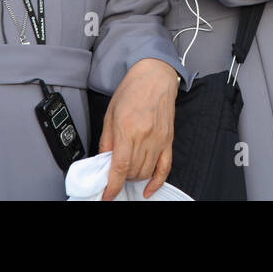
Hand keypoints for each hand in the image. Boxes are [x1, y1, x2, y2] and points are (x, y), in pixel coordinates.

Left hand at [97, 58, 178, 199]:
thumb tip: (103, 161)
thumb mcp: (110, 113)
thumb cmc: (132, 90)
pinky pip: (165, 167)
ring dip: (135, 178)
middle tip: (113, 173)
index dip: (112, 186)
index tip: (106, 195)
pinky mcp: (168, 139)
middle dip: (121, 178)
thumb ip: (106, 140)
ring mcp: (159, 139)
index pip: (120, 167)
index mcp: (128, 129)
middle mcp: (145, 136)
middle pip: (132, 171)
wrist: (154, 76)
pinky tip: (149, 189)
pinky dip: (157, 181)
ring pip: (146, 171)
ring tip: (127, 172)